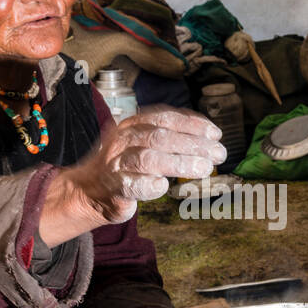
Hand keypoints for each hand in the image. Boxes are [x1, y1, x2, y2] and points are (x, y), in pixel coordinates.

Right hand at [40, 107, 224, 243]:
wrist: (89, 190)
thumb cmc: (126, 165)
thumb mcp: (145, 141)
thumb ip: (171, 136)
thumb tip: (210, 135)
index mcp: (132, 124)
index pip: (165, 117)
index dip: (193, 124)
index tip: (216, 134)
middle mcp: (123, 139)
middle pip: (160, 137)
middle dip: (193, 144)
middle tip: (218, 154)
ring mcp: (116, 163)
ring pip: (149, 158)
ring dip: (180, 163)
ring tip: (204, 169)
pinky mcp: (114, 187)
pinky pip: (135, 185)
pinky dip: (152, 185)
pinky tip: (166, 186)